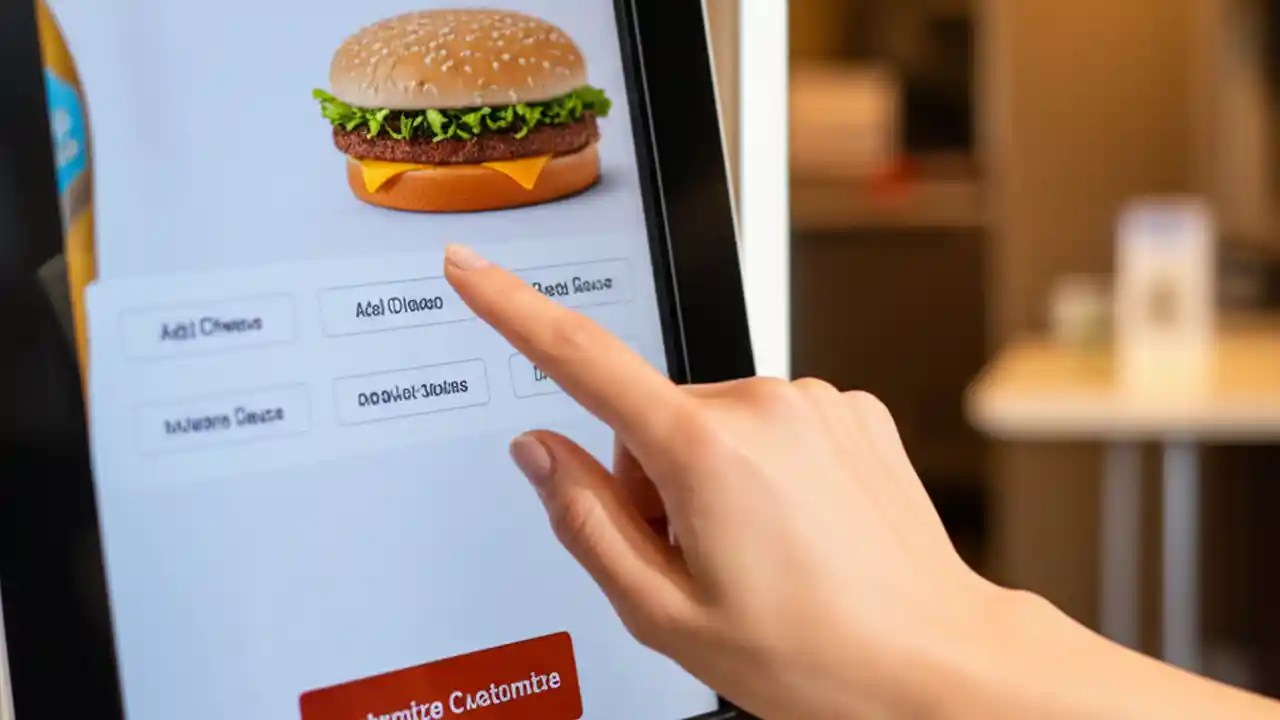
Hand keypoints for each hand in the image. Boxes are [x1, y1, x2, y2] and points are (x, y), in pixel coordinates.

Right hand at [443, 245, 999, 718]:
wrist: (933, 662)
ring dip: (708, 477)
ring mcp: (813, 401)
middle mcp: (763, 404)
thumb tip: (540, 452)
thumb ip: (585, 521)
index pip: (581, 360)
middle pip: (650, 421)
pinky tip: (795, 528)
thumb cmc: (814, 652)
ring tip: (758, 551)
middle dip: (652, 483)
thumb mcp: (665, 612)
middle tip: (699, 557)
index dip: (512, 307)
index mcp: (705, 450)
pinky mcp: (848, 408)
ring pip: (709, 424)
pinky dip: (762, 468)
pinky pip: (767, 424)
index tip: (472, 267)